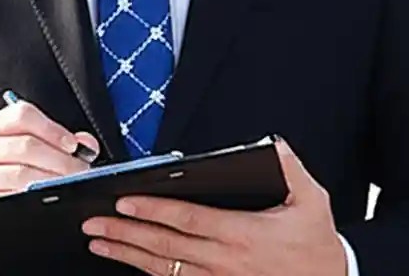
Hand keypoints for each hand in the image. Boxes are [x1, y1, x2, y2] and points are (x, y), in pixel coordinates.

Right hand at [0, 100, 99, 197]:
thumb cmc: (22, 169)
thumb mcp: (40, 149)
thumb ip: (65, 142)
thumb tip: (86, 145)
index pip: (23, 115)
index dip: (52, 129)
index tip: (73, 145)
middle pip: (25, 145)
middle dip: (59, 160)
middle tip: (80, 172)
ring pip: (20, 173)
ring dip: (50, 180)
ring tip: (68, 186)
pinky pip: (9, 197)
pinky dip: (32, 199)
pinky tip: (46, 200)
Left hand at [81, 138, 347, 275]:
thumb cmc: (315, 242)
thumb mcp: (312, 200)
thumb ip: (290, 169)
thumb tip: (271, 145)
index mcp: (243, 234)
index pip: (188, 219)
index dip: (154, 209)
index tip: (125, 199)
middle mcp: (225, 262)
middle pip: (165, 246)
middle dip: (125, 231)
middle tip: (93, 221)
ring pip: (163, 268)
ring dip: (126, 254)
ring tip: (97, 240)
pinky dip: (148, 273)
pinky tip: (127, 262)